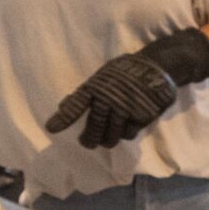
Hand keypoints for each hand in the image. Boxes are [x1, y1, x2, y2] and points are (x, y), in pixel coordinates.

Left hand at [44, 54, 175, 147]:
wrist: (157, 66)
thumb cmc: (126, 70)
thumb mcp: (104, 75)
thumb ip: (87, 92)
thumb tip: (63, 106)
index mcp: (97, 86)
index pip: (76, 103)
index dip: (64, 117)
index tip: (51, 129)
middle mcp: (109, 99)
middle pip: (95, 126)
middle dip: (89, 138)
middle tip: (86, 143)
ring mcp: (125, 109)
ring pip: (111, 134)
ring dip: (107, 140)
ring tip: (105, 141)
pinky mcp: (141, 117)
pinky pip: (128, 133)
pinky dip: (125, 134)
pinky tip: (125, 129)